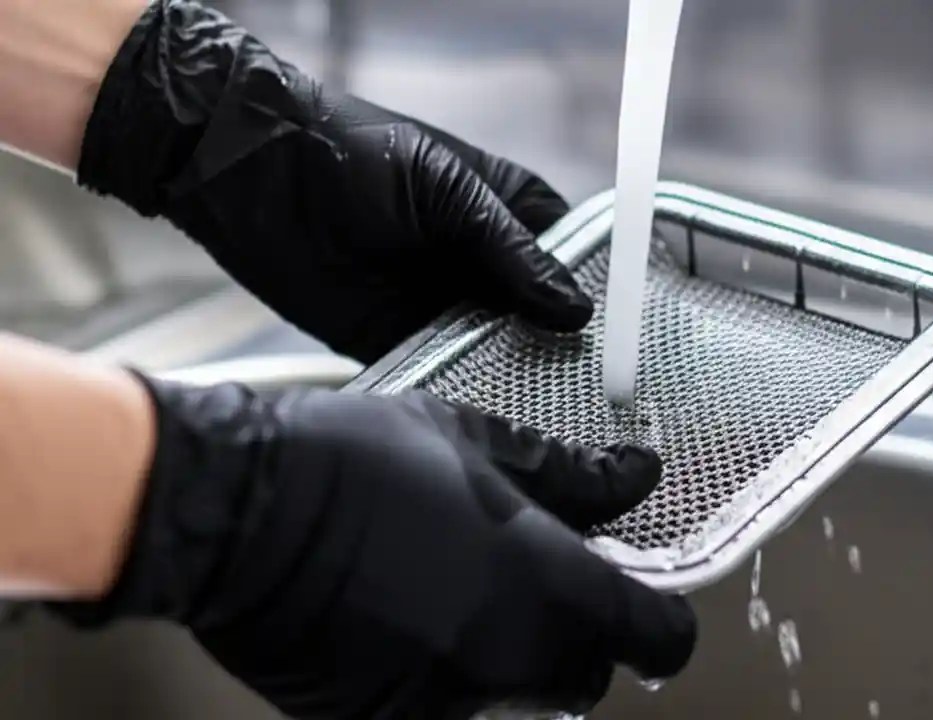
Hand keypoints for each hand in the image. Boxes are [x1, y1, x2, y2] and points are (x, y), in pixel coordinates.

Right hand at [49, 378, 696, 718]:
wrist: (240, 509)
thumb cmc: (354, 462)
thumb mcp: (473, 442)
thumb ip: (567, 474)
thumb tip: (632, 478)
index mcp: (548, 583)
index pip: (657, 638)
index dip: (662, 627)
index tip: (648, 611)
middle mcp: (510, 655)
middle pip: (585, 677)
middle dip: (578, 640)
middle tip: (538, 589)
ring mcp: (447, 697)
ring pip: (518, 700)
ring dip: (511, 663)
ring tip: (460, 599)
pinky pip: (445, 712)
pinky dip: (443, 681)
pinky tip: (406, 626)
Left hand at [77, 0, 590, 362]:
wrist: (254, 176)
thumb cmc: (356, 154)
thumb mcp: (448, 190)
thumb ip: (510, 250)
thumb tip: (575, 309)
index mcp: (506, 213)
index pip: (570, 261)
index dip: (593, 298)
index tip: (619, 342)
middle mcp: (481, 265)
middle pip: (539, 318)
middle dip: (558, 349)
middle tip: (591, 392)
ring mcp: (442, 304)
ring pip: (496, 352)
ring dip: (514, 376)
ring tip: (549, 413)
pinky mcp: (399, 338)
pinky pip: (442, 372)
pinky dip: (460, 390)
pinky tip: (488, 414)